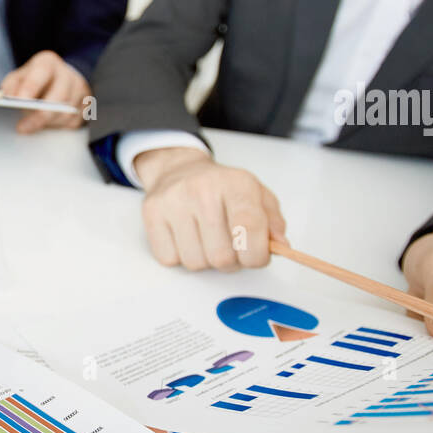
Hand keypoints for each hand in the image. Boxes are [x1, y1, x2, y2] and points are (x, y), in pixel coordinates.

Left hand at [0, 50, 88, 133]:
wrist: (57, 80)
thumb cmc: (34, 80)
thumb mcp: (18, 77)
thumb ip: (11, 85)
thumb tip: (9, 96)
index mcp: (48, 63)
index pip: (41, 73)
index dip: (30, 88)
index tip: (19, 101)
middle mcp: (67, 74)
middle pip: (58, 98)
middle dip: (39, 116)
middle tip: (22, 128)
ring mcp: (79, 90)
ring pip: (66, 113)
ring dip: (48, 123)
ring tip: (31, 126)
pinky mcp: (85, 106)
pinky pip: (73, 122)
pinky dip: (58, 127)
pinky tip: (47, 125)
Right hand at [135, 147, 286, 269]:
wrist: (178, 169)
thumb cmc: (221, 189)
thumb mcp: (256, 195)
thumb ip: (273, 221)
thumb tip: (280, 245)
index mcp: (236, 184)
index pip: (250, 229)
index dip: (256, 255)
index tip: (256, 258)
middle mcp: (203, 190)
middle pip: (222, 256)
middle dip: (230, 261)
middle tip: (229, 247)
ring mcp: (174, 201)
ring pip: (195, 263)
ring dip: (204, 260)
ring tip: (205, 240)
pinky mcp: (152, 213)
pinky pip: (170, 259)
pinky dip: (180, 256)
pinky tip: (185, 237)